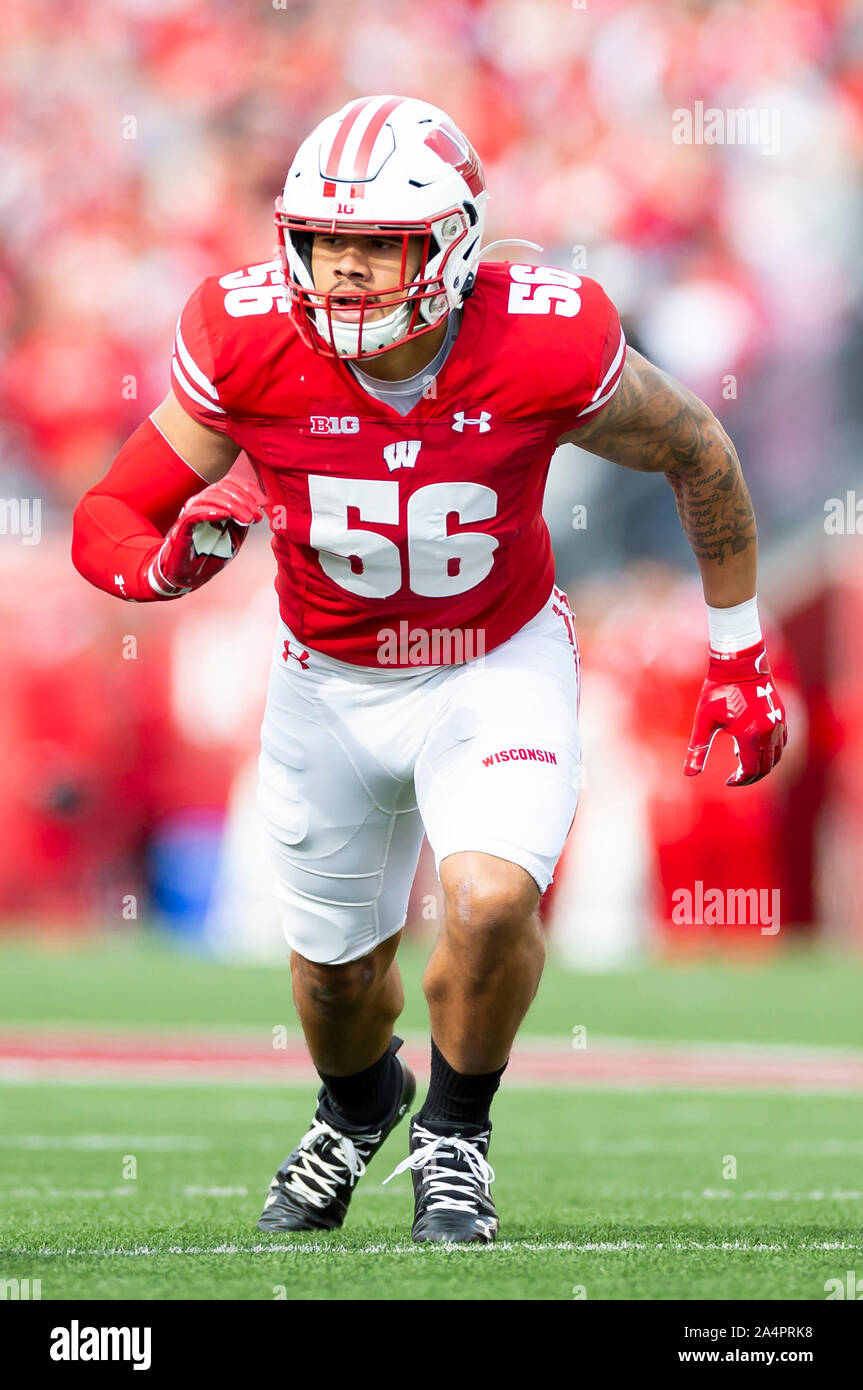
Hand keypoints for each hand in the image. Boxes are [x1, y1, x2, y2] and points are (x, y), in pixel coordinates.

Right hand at [147, 476, 263, 595]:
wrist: (191, 574)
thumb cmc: (212, 553)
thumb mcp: (236, 534)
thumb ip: (245, 519)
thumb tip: (259, 507)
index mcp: (214, 500)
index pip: (230, 482)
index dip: (248, 488)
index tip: (263, 502)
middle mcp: (202, 501)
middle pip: (222, 487)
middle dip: (244, 499)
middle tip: (257, 516)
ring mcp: (191, 511)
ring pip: (210, 497)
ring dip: (233, 506)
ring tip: (247, 519)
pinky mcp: (182, 525)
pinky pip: (195, 513)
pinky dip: (211, 512)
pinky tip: (225, 516)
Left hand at [685, 642, 786, 785]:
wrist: (739, 664)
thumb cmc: (718, 691)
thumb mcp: (703, 721)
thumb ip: (697, 749)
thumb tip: (689, 774)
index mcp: (750, 735)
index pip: (751, 770)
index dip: (740, 780)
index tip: (728, 782)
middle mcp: (768, 731)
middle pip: (766, 767)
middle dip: (751, 777)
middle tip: (736, 779)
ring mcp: (778, 724)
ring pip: (776, 756)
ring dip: (762, 765)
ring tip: (742, 764)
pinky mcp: (781, 716)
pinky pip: (781, 743)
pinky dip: (770, 752)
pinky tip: (752, 748)